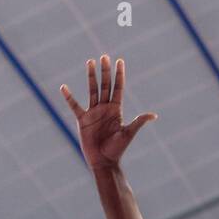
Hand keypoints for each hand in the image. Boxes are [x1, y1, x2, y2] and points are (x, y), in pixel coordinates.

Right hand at [60, 55, 157, 172]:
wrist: (103, 162)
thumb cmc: (117, 149)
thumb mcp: (128, 133)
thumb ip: (139, 122)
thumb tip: (153, 115)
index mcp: (116, 109)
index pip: (118, 88)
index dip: (119, 75)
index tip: (120, 61)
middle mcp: (105, 108)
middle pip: (105, 85)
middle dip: (105, 71)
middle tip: (104, 56)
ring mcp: (93, 112)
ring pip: (92, 90)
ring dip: (91, 76)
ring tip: (90, 62)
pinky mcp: (82, 119)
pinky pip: (74, 106)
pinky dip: (69, 97)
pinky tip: (64, 87)